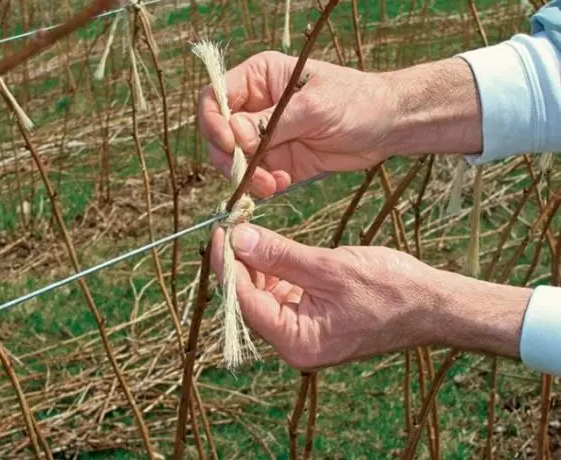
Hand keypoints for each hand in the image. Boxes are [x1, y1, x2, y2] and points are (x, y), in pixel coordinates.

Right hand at [199, 52, 482, 197]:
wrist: (387, 127)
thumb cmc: (355, 101)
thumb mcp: (312, 107)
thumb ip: (270, 123)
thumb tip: (233, 136)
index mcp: (259, 80)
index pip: (215, 98)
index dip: (214, 123)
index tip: (231, 144)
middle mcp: (256, 107)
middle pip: (219, 135)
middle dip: (231, 158)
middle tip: (252, 173)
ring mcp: (266, 137)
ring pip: (235, 162)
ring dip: (247, 177)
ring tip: (272, 184)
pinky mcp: (278, 162)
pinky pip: (256, 178)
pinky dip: (263, 186)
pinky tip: (281, 184)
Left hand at [210, 224, 529, 370]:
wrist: (432, 305)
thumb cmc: (390, 290)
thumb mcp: (330, 268)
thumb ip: (280, 255)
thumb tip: (238, 239)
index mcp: (296, 341)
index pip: (245, 302)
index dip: (227, 265)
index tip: (220, 230)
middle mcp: (295, 343)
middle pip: (250, 300)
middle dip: (239, 262)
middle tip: (233, 225)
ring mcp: (304, 332)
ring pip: (264, 295)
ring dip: (256, 264)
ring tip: (248, 230)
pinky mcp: (313, 318)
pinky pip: (283, 294)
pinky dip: (275, 270)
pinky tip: (270, 247)